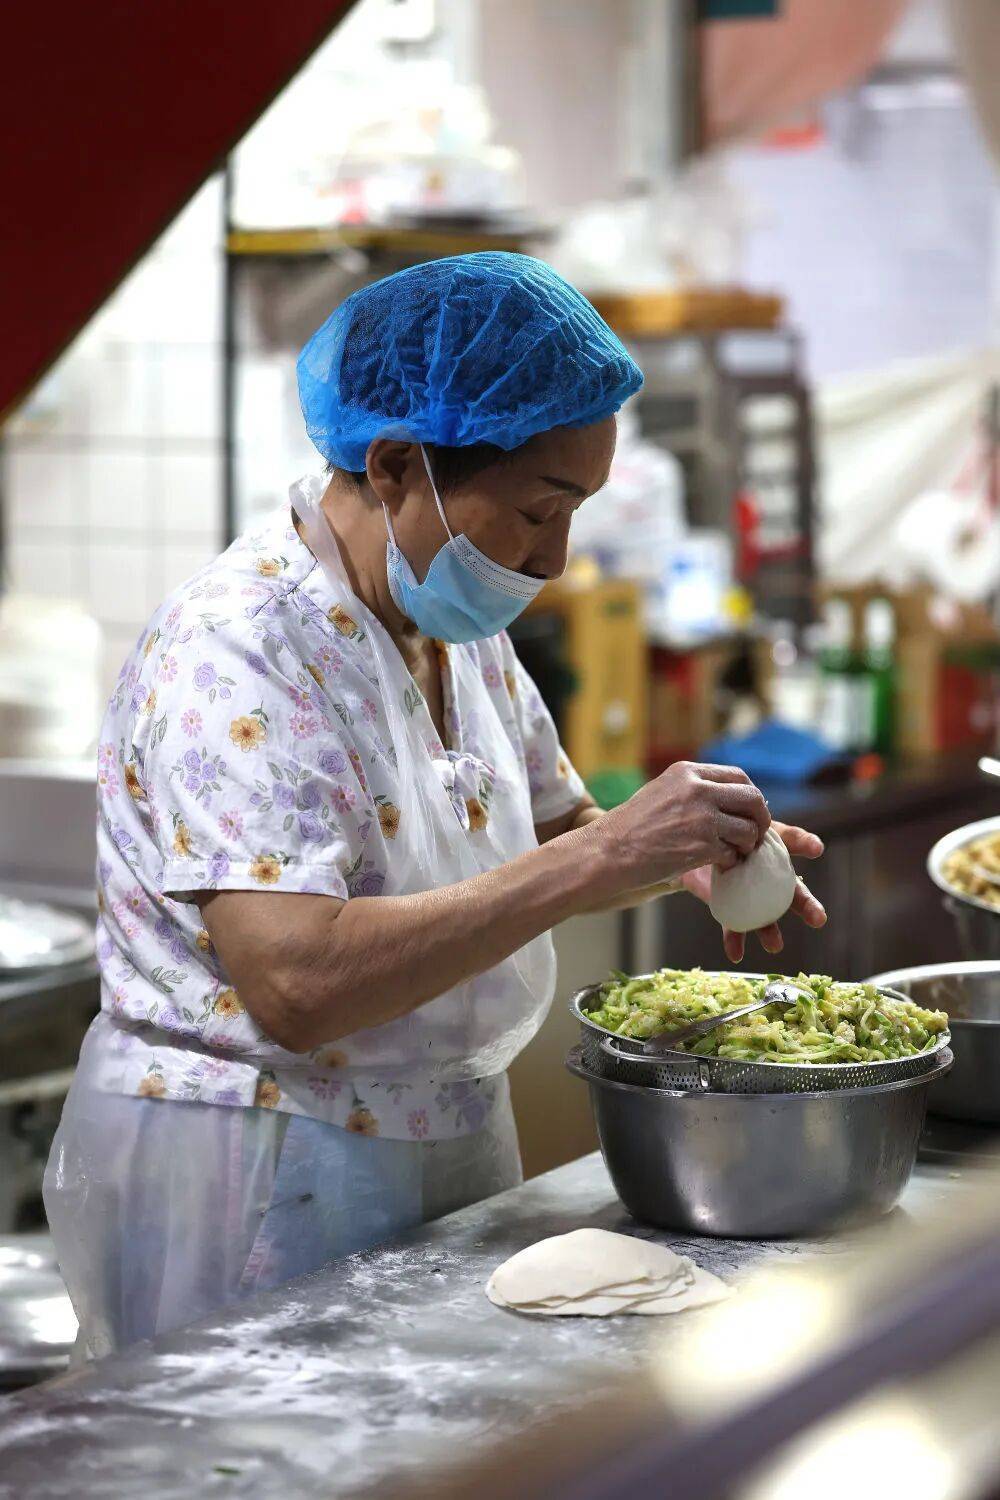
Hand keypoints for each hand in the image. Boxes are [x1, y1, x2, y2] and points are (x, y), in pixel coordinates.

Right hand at [596, 761, 770, 892]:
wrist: (609, 850)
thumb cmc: (632, 826)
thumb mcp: (662, 791)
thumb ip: (693, 789)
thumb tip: (727, 797)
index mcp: (688, 773)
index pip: (738, 777)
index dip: (750, 797)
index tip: (749, 812)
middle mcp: (698, 790)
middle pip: (753, 799)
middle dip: (760, 819)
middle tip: (755, 834)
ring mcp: (702, 818)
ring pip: (749, 829)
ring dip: (746, 845)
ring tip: (733, 852)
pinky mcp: (702, 845)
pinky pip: (733, 853)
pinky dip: (730, 862)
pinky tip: (716, 864)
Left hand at [680, 821, 826, 962]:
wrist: (689, 847)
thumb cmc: (717, 832)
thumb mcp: (731, 820)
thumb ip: (746, 817)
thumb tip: (748, 805)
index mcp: (771, 847)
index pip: (793, 842)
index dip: (805, 844)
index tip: (815, 847)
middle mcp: (768, 875)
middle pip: (791, 891)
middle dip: (807, 906)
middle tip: (819, 918)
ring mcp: (750, 894)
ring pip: (766, 915)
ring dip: (770, 931)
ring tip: (775, 945)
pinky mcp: (729, 905)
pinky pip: (733, 925)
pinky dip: (734, 939)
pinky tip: (735, 953)